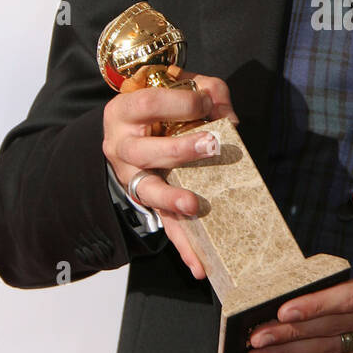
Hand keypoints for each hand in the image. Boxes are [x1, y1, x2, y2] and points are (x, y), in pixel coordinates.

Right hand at [103, 68, 237, 278]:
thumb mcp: (181, 87)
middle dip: (179, 150)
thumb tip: (230, 119)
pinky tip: (200, 265)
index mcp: (124, 111)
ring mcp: (133, 178)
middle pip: (144, 152)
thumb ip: (207, 91)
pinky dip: (183, 245)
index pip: (147, 103)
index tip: (205, 103)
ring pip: (148, 192)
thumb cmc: (163, 103)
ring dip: (171, 200)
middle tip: (211, 145)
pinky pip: (165, 225)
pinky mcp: (149, 202)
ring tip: (193, 206)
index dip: (179, 103)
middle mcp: (122, 146)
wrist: (137, 126)